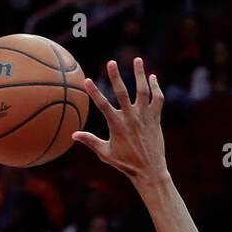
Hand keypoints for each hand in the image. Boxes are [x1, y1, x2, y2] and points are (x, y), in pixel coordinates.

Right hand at [72, 58, 166, 184]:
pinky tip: (152, 78)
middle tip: (111, 62)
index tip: (86, 80)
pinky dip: (156, 88)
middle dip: (116, 76)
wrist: (150, 171)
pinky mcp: (156, 119)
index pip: (102, 105)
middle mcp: (131, 118)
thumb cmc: (126, 164)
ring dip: (140, 74)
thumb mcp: (105, 154)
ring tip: (138, 60)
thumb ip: (90, 141)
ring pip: (143, 91)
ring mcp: (145, 117)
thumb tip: (73, 134)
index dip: (94, 92)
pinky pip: (157, 99)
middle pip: (122, 92)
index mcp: (116, 125)